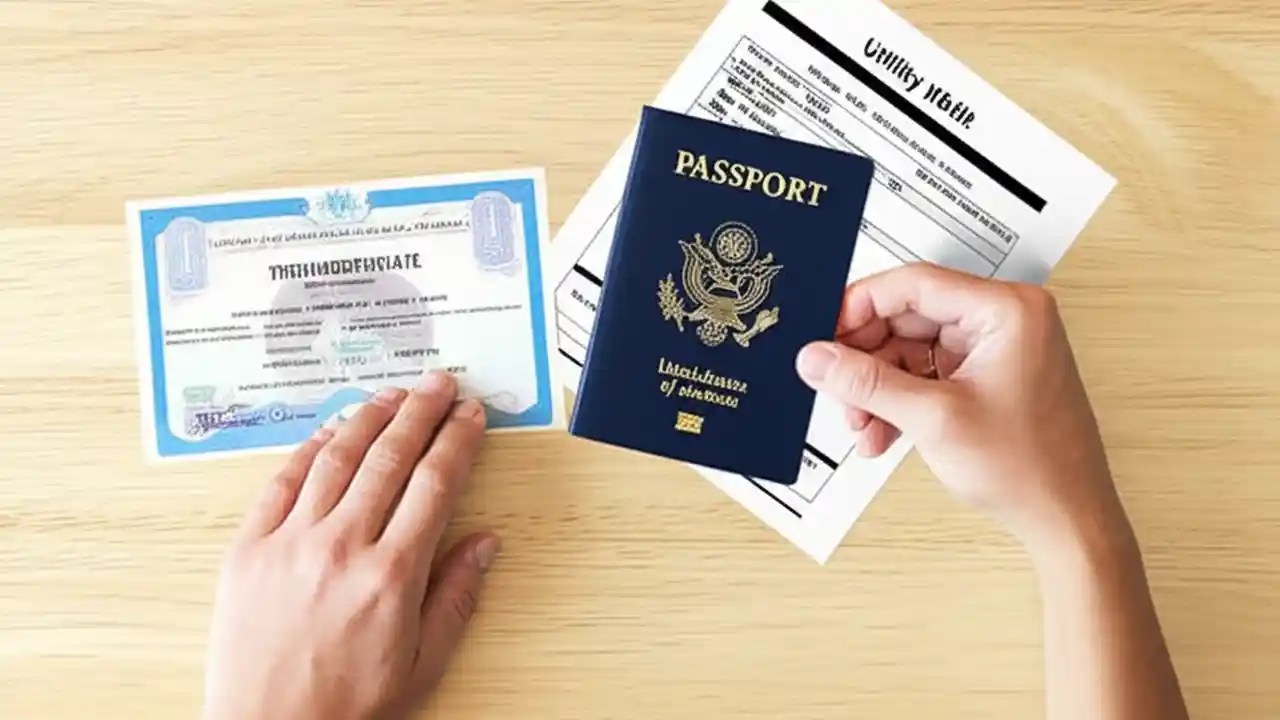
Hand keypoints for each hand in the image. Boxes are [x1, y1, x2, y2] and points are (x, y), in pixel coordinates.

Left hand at [204, 371, 499, 719]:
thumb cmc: (348, 707)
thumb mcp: (423, 661)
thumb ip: (456, 595)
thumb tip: (485, 542)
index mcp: (392, 574)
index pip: (435, 483)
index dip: (457, 440)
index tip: (470, 416)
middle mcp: (342, 547)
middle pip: (390, 457)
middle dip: (421, 412)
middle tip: (440, 384)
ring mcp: (290, 544)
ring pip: (336, 458)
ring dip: (369, 417)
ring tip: (392, 394)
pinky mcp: (247, 550)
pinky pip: (281, 482)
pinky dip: (308, 450)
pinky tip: (330, 432)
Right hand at [795, 263, 1129, 554]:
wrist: (1066, 520)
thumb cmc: (1033, 468)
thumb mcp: (933, 419)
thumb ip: (867, 383)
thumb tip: (819, 357)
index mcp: (1007, 310)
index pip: (915, 283)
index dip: (861, 306)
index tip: (825, 331)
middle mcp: (1004, 321)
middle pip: (907, 318)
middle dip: (866, 360)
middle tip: (834, 383)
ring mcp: (995, 350)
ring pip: (910, 350)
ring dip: (878, 388)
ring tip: (861, 424)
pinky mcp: (985, 378)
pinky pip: (925, 375)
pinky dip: (898, 401)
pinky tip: (881, 431)